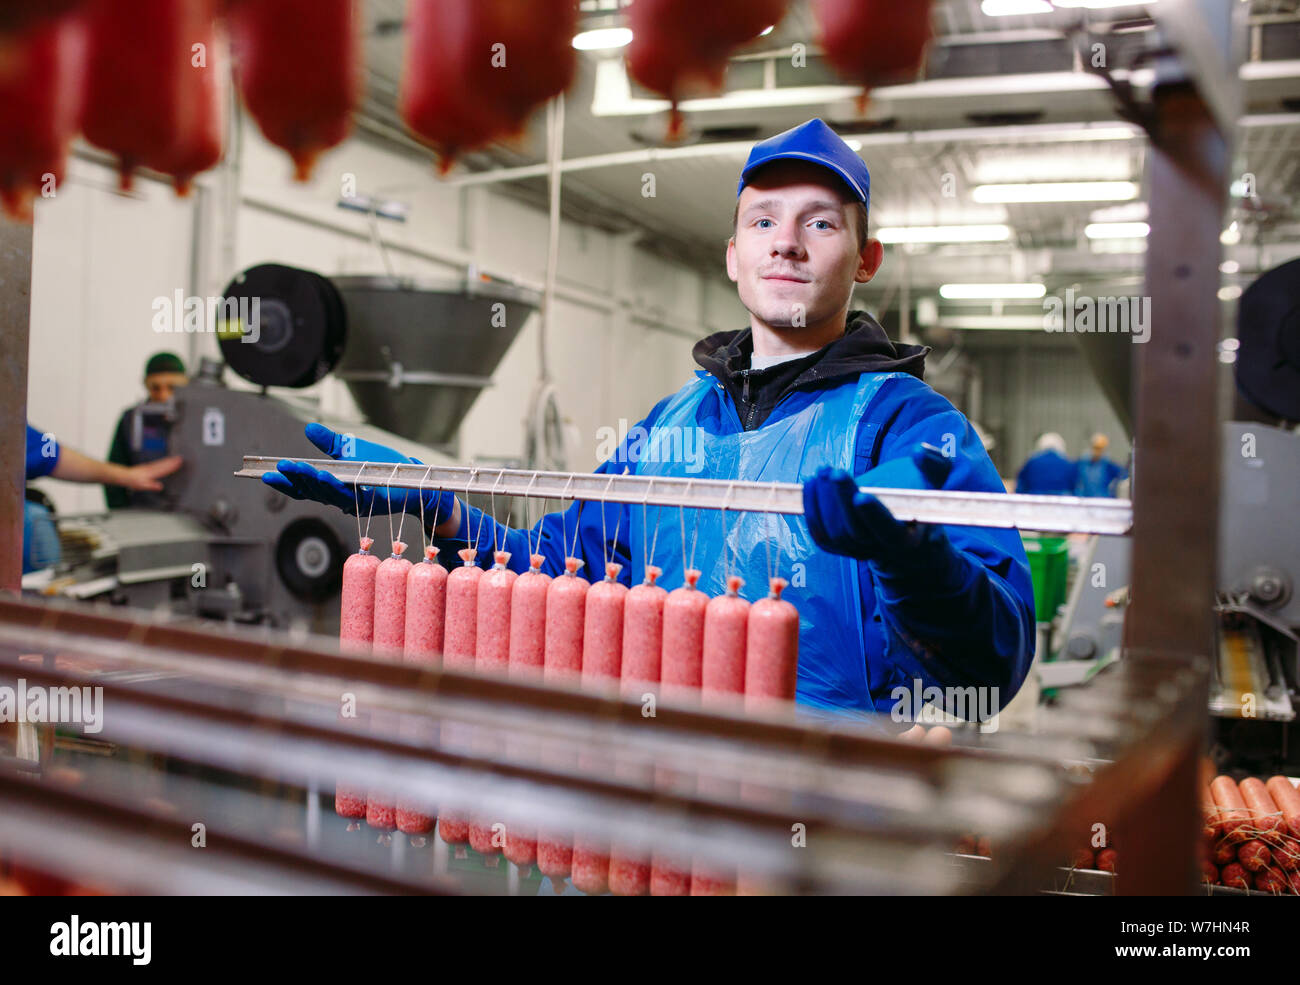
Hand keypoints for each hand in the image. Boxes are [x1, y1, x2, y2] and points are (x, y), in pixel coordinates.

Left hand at [120, 455, 183, 490]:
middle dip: (172, 462)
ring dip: (169, 460)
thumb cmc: (133, 482)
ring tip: (176, 458)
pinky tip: (166, 461)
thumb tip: (160, 486)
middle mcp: (151, 469)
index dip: (172, 467)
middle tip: (180, 458)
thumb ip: (151, 486)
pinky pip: (158, 462)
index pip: (164, 470)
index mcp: (151, 473)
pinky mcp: (148, 466)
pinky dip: (163, 461)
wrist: (125, 476)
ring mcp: (150, 467)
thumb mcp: (142, 486)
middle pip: (164, 465)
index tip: (179, 463)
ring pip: (161, 463)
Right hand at [262, 423, 456, 523]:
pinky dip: (334, 485)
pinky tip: (324, 476)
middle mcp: (340, 497)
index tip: (266, 475)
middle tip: (279, 469)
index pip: (303, 487)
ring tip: (296, 469)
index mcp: (332, 485)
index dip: (286, 483)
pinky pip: (348, 496)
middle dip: (295, 479)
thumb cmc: (382, 464)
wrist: (412, 474)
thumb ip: (330, 442)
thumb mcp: (351, 449)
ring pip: (327, 494)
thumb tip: (308, 429)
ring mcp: (354, 502)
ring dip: (310, 481)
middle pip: (311, 491)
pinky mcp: (369, 503)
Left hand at [802, 443, 956, 572]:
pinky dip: (812, 511)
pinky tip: (811, 484)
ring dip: (822, 502)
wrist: (902, 521)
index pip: (889, 531)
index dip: (874, 515)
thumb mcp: (935, 478)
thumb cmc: (918, 496)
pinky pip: (820, 536)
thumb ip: (934, 463)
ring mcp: (857, 551)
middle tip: (833, 472)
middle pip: (855, 532)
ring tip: (822, 472)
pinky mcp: (839, 547)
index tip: (861, 494)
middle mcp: (880, 549)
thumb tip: (919, 451)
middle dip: (841, 500)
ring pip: (834, 534)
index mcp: (908, 537)